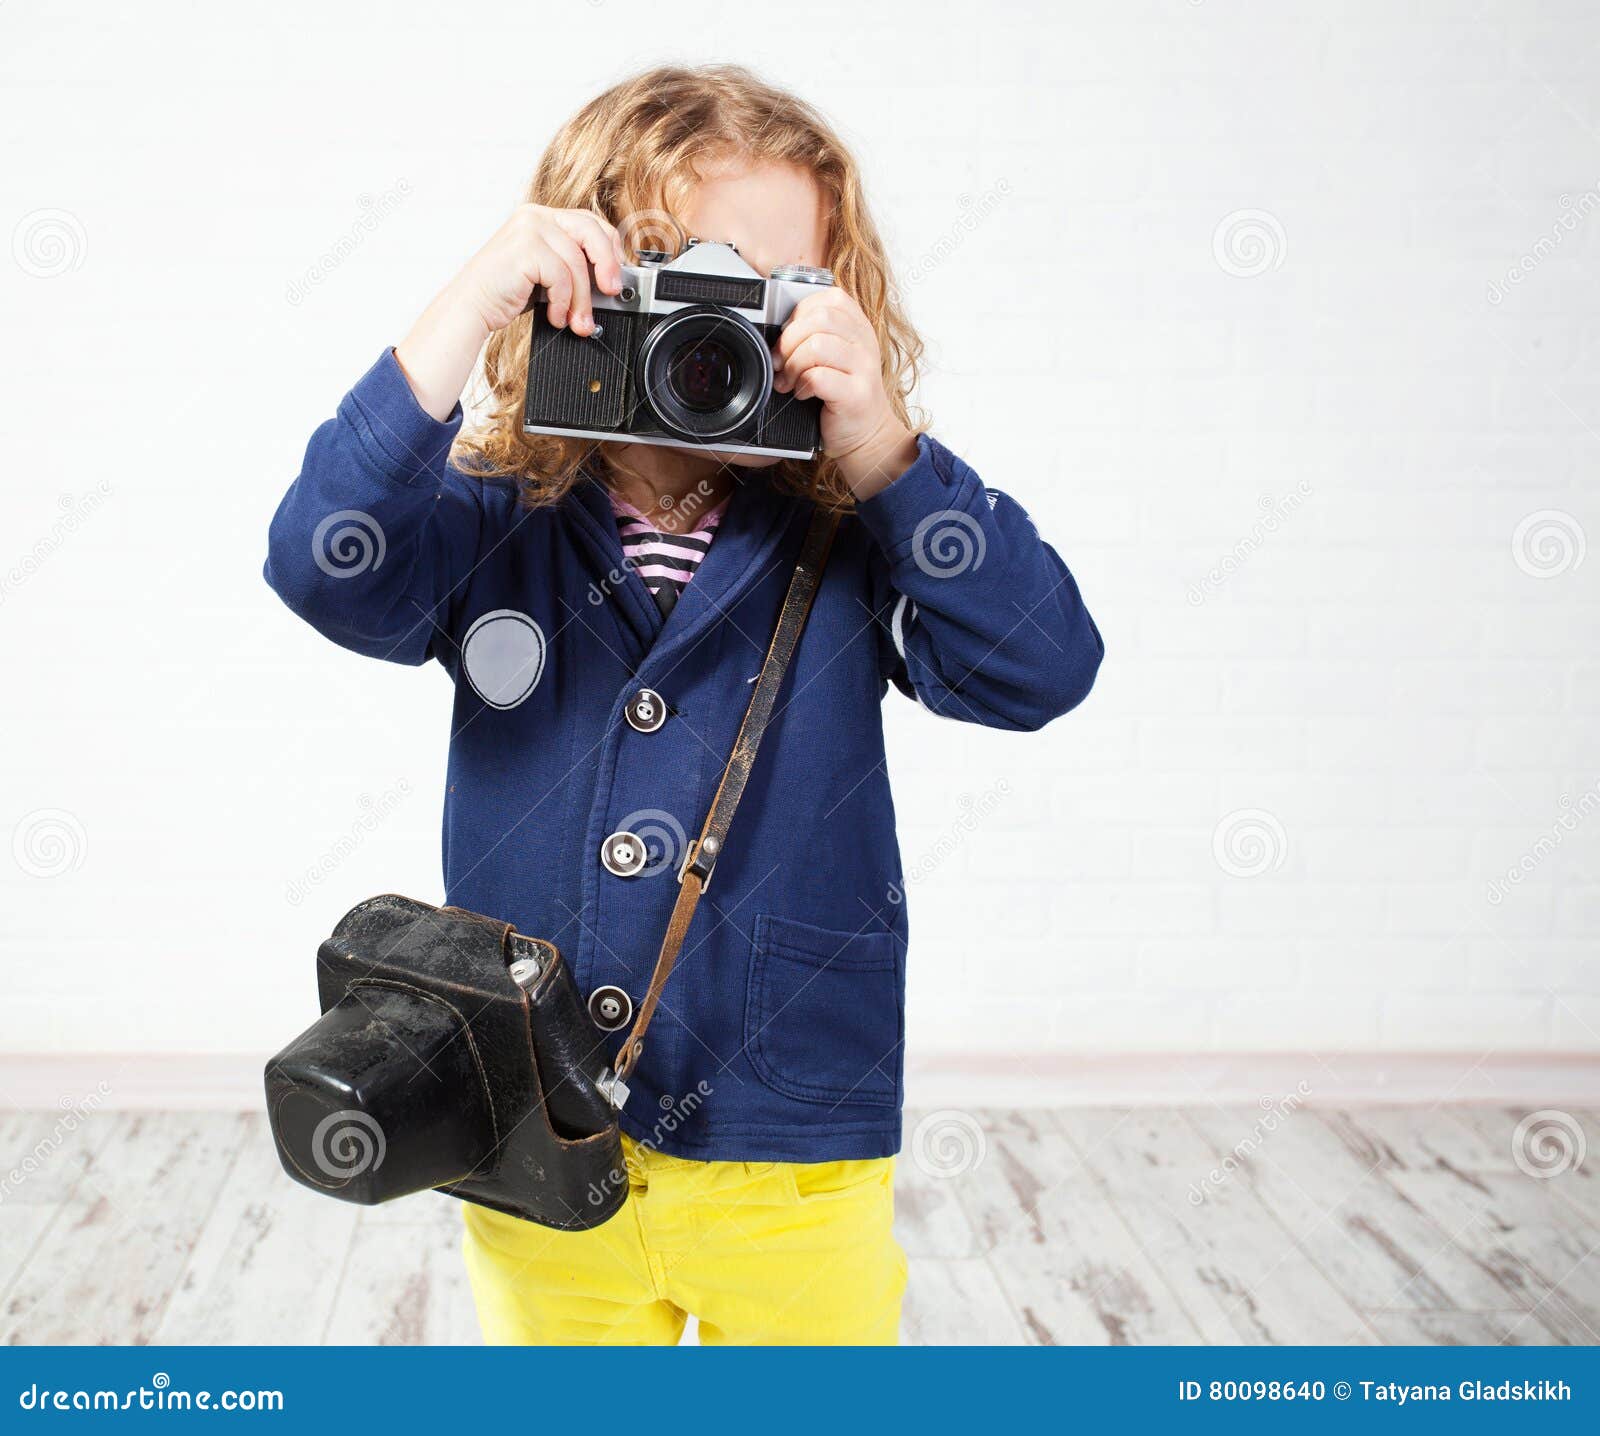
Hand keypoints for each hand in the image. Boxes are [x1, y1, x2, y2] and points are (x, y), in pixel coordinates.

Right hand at [395, 204, 625, 420]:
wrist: (471, 307)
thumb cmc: (506, 294)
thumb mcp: (546, 275)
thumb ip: (571, 267)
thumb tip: (608, 282)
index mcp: (542, 217)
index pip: (590, 222)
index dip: (610, 249)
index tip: (616, 276)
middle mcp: (535, 216)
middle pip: (591, 232)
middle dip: (607, 265)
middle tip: (611, 293)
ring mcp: (529, 229)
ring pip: (577, 262)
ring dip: (582, 299)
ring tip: (576, 321)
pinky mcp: (525, 248)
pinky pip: (561, 276)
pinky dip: (563, 301)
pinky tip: (555, 315)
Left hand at [773, 287, 917, 498]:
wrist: (867, 436)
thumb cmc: (843, 395)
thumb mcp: (834, 356)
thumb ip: (814, 335)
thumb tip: (776, 331)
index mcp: (859, 326)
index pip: (827, 299)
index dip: (799, 315)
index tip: (789, 338)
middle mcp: (865, 342)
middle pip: (820, 318)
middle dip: (790, 340)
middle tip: (782, 363)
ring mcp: (864, 368)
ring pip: (817, 345)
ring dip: (793, 365)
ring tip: (791, 381)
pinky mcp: (856, 395)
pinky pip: (818, 377)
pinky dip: (802, 385)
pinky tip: (803, 394)